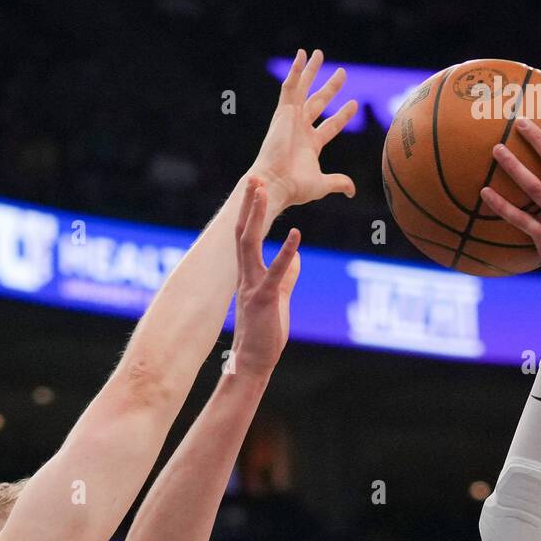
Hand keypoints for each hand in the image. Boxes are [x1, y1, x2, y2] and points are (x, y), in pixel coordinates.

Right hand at [228, 178, 301, 374]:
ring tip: (263, 191)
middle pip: (243, 233)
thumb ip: (285, 277)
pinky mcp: (264, 299)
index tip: (255, 189)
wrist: (253, 362)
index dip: (251, 213)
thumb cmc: (264, 334)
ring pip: (250, 245)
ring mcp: (253, 287)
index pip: (246, 238)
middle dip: (249, 205)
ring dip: (257, 216)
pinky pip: (275, 272)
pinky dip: (286, 252)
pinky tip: (297, 235)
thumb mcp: (277, 299)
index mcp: (248, 275)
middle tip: (254, 178)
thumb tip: (295, 259)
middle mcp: (246, 276)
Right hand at [251, 49, 357, 208]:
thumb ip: (338, 182)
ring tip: (317, 53)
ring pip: (302, 89)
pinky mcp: (283, 112)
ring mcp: (291, 119)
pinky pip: (289, 86)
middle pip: (318, 102)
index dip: (343, 116)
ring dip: (310, 71)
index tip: (354, 104)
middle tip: (342, 72)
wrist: (276, 183)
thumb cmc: (294, 187)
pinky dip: (295, 71)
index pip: (331, 126)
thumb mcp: (322, 184)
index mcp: (310, 145)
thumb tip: (352, 191)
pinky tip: (301, 55)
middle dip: (330, 88)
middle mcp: (300, 129)